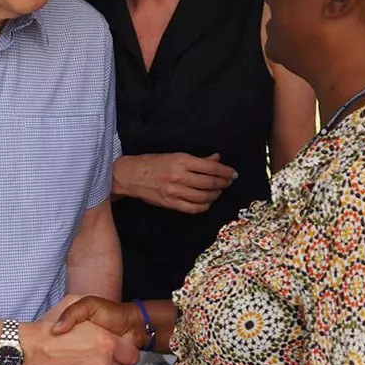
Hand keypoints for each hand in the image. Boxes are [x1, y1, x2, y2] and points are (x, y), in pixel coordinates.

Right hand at [23, 299, 138, 364]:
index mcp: (106, 342)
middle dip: (111, 363)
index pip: (130, 355)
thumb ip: (91, 311)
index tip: (117, 349)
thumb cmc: (51, 324)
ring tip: (82, 363)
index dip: (125, 352)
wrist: (26, 348)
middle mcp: (103, 364)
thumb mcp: (74, 302)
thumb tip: (100, 326)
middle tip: (97, 355)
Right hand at [114, 153, 235, 213]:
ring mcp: (174, 192)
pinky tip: (207, 202)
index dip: (226, 172)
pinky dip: (204, 206)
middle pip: (210, 183)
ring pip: (204, 197)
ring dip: (215, 195)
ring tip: (218, 191)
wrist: (130, 176)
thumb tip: (216, 159)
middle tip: (228, 182)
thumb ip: (197, 160)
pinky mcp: (170, 203)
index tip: (233, 173)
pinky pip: (193, 208)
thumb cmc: (153, 163)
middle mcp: (179, 176)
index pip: (211, 168)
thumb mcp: (175, 155)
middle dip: (223, 183)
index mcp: (181, 161)